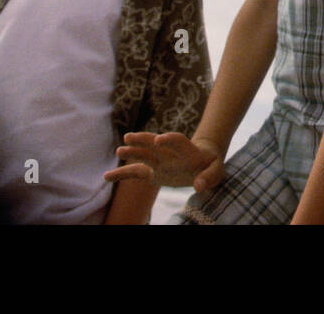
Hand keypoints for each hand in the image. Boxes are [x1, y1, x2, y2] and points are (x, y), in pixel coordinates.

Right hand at [105, 132, 224, 191]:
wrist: (201, 161)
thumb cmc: (211, 165)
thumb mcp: (217, 170)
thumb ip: (209, 177)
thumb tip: (199, 186)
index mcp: (187, 150)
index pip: (177, 140)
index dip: (169, 139)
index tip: (158, 139)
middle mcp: (170, 153)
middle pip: (155, 143)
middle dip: (143, 139)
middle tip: (129, 137)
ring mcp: (159, 161)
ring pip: (143, 154)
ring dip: (131, 151)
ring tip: (119, 151)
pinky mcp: (152, 171)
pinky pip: (135, 172)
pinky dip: (121, 174)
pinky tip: (106, 177)